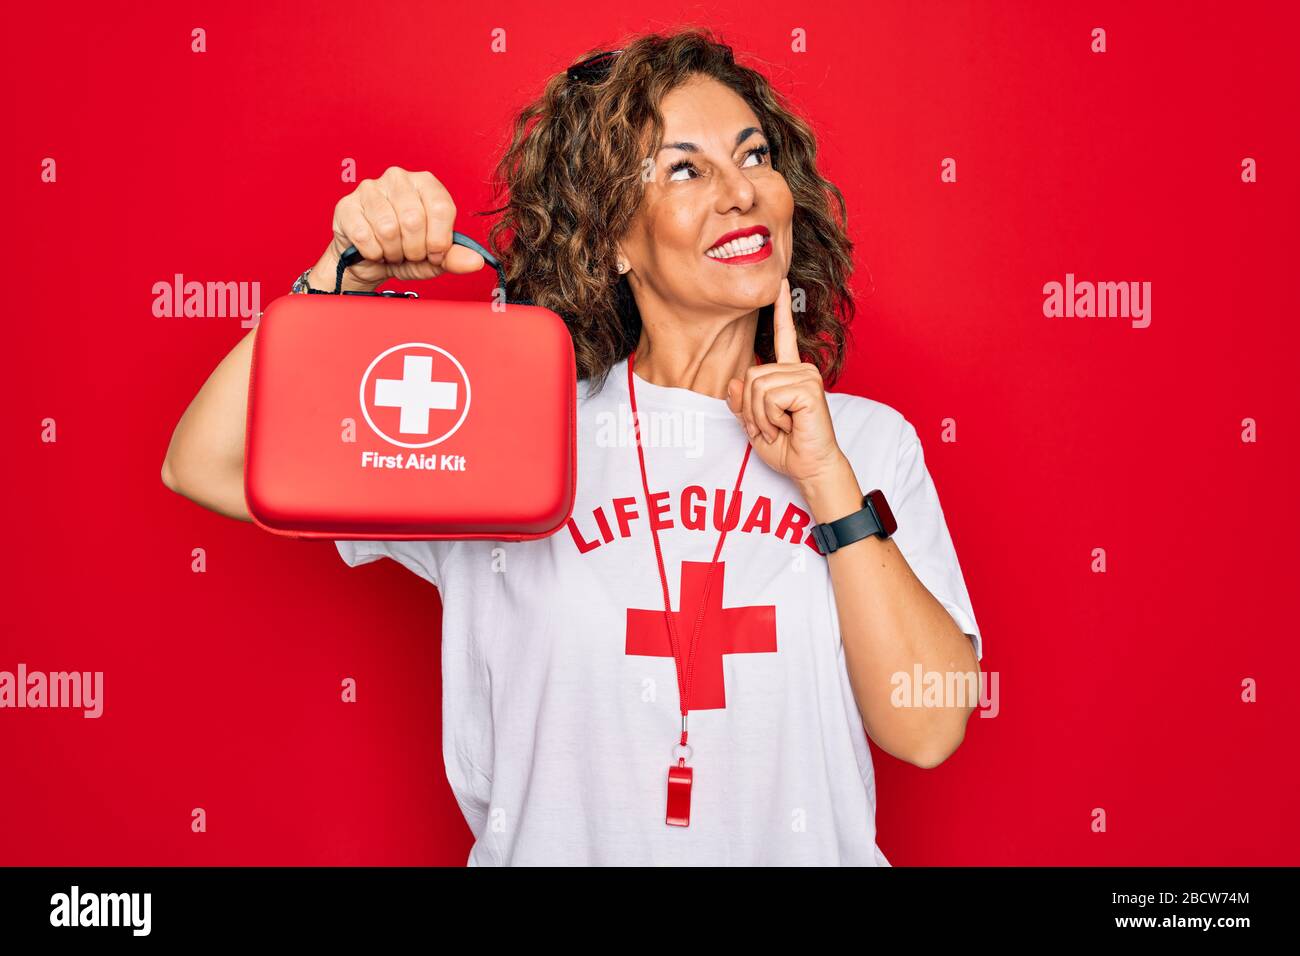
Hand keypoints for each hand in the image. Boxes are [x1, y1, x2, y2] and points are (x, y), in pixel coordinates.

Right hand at [307, 166, 485, 291]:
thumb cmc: (405, 253)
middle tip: (410, 254)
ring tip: (392, 252)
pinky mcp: (346, 206)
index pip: (442, 208)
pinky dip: (373, 253)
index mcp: (426, 184)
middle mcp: (398, 178)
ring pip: (388, 228)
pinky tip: (374, 250)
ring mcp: (369, 189)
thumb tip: (476, 261)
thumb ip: (455, 258)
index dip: (439, 239)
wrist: (369, 262)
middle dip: (414, 249)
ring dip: (392, 252)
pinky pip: (364, 236)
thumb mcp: (435, 258)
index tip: (434, 253)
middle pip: (414, 219)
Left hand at [725, 277, 848, 490]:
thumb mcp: (753, 424)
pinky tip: (789, 426)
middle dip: (752, 409)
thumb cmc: (787, 448)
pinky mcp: (809, 388)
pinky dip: (771, 418)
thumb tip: (735, 382)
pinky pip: (769, 396)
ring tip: (781, 428)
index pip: (785, 336)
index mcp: (789, 374)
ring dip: (761, 416)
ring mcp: (806, 376)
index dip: (781, 309)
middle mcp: (800, 369)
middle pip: (750, 375)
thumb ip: (742, 402)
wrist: (810, 467)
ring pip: (757, 386)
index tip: (781, 282)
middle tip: (773, 427)